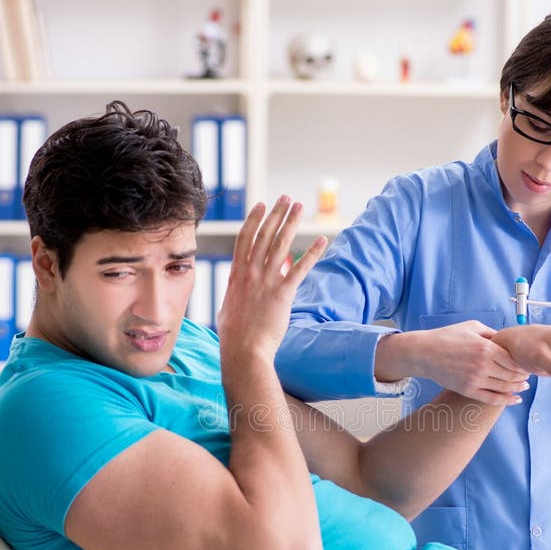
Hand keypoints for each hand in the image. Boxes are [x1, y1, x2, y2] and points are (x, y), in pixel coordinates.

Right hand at [217, 197, 326, 361]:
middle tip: (286, 198)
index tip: (261, 205)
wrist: (243, 351)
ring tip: (299, 207)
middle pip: (265, 235)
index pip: (245, 239)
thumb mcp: (228, 309)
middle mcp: (250, 273)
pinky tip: (322, 240)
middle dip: (276, 213)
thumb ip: (234, 295)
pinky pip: (300, 267)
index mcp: (236, 275)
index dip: (254, 219)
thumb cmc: (234, 337)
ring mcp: (266, 281)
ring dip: (291, 223)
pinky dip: (312, 252)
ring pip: (281, 244)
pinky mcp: (282, 293)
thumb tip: (236, 293)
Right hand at [377, 320, 530, 405]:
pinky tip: (515, 399)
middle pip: (511, 374)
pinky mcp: (467, 390)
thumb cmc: (447, 337)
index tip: (527, 363)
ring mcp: (475, 380)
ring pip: (504, 387)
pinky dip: (506, 400)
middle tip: (527, 375)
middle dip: (522, 376)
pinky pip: (492, 399)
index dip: (523, 363)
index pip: (514, 359)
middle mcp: (482, 365)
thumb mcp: (472, 327)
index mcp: (486, 347)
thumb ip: (492, 333)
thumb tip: (507, 339)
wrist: (424, 353)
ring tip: (523, 386)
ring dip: (517, 388)